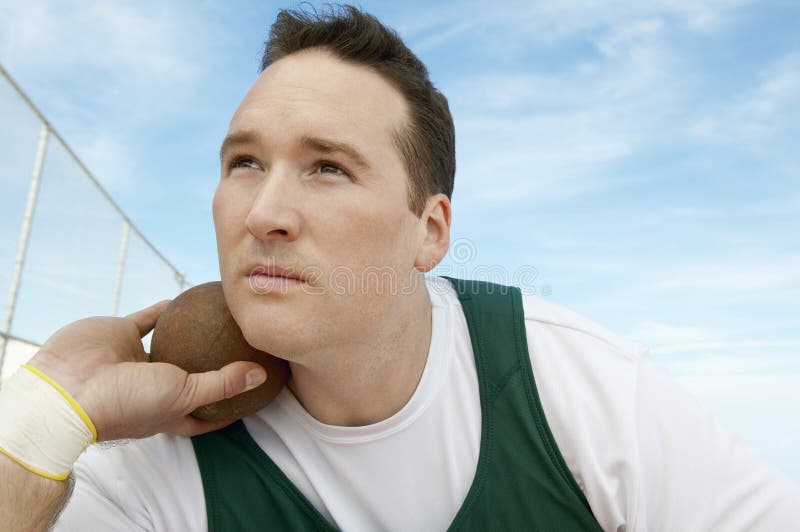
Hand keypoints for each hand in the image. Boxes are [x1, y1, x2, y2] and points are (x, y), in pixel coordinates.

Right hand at [26, 300, 267, 440]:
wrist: (69, 388)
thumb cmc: (128, 402)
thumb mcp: (185, 396)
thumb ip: (223, 383)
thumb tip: (261, 375)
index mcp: (166, 412)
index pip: (203, 417)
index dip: (225, 413)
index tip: (252, 402)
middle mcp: (152, 388)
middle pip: (189, 378)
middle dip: (211, 368)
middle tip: (240, 352)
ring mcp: (135, 361)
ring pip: (171, 344)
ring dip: (190, 333)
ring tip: (220, 319)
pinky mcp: (120, 335)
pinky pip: (148, 318)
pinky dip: (164, 308)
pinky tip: (187, 296)